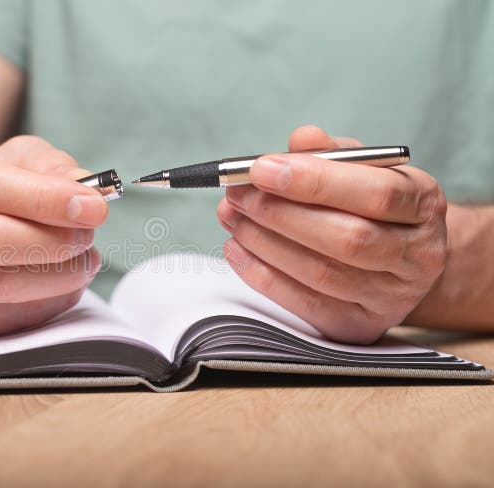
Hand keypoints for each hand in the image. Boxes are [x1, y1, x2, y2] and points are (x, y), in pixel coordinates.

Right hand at [0, 136, 107, 337]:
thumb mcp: (15, 162)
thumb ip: (49, 167)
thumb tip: (83, 188)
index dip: (43, 198)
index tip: (92, 206)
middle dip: (52, 239)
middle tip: (88, 234)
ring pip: (2, 286)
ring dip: (60, 274)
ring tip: (84, 257)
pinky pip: (15, 317)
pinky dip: (53, 298)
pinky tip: (61, 279)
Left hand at [217, 126, 447, 343]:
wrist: (398, 260)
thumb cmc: (371, 205)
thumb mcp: (361, 170)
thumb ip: (331, 153)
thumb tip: (301, 140)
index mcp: (425, 204)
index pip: (376, 193)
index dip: (313, 181)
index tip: (260, 169)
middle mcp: (418, 255)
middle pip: (347, 238)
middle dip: (279, 213)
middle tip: (237, 194)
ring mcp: (392, 297)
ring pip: (321, 273)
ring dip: (264, 243)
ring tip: (232, 217)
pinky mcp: (359, 325)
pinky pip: (305, 304)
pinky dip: (263, 276)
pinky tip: (237, 250)